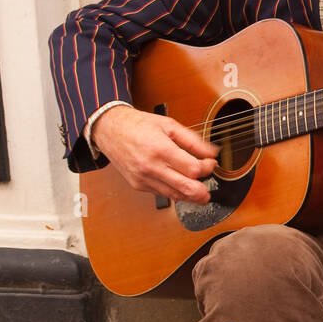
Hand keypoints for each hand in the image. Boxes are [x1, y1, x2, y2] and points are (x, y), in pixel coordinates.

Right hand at [91, 106, 218, 204]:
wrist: (110, 130)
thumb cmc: (138, 126)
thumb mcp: (169, 125)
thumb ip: (192, 140)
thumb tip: (212, 152)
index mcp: (160, 149)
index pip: (193, 169)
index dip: (207, 168)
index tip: (210, 163)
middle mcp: (151, 167)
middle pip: (186, 188)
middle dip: (203, 192)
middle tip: (209, 190)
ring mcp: (144, 179)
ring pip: (175, 196)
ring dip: (190, 196)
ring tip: (199, 191)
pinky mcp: (138, 185)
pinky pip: (163, 194)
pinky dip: (174, 192)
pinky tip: (180, 186)